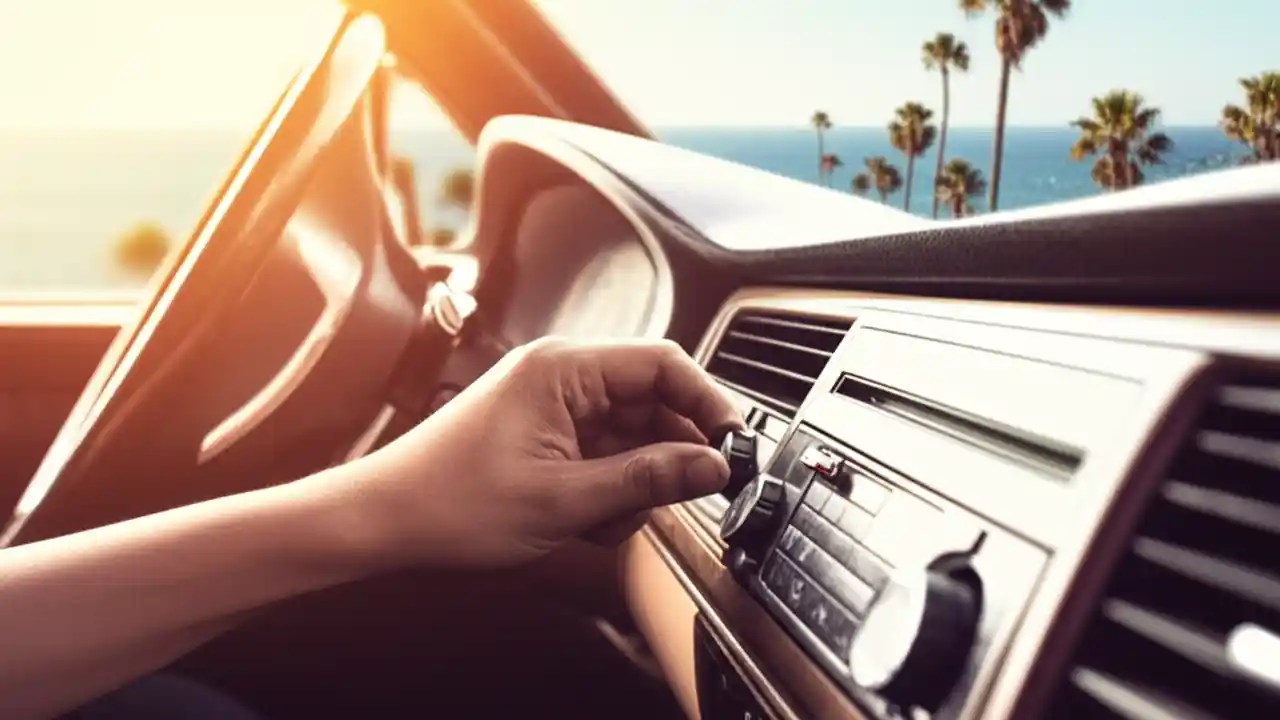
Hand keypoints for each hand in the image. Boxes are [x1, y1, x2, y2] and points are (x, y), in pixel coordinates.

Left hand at [351, 338, 742, 567]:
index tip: (732, 445)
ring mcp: (553, 405)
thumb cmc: (452, 502)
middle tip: (676, 497)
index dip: (707, 402)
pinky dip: (609, 489)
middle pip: (652, 401)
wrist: (385, 521)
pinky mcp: (546, 434)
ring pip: (632, 434)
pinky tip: (587, 520)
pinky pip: (604, 453)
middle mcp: (561, 376)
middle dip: (668, 454)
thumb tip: (712, 466)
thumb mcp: (563, 500)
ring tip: (602, 519)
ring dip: (634, 480)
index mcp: (564, 368)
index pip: (663, 363)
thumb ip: (646, 480)